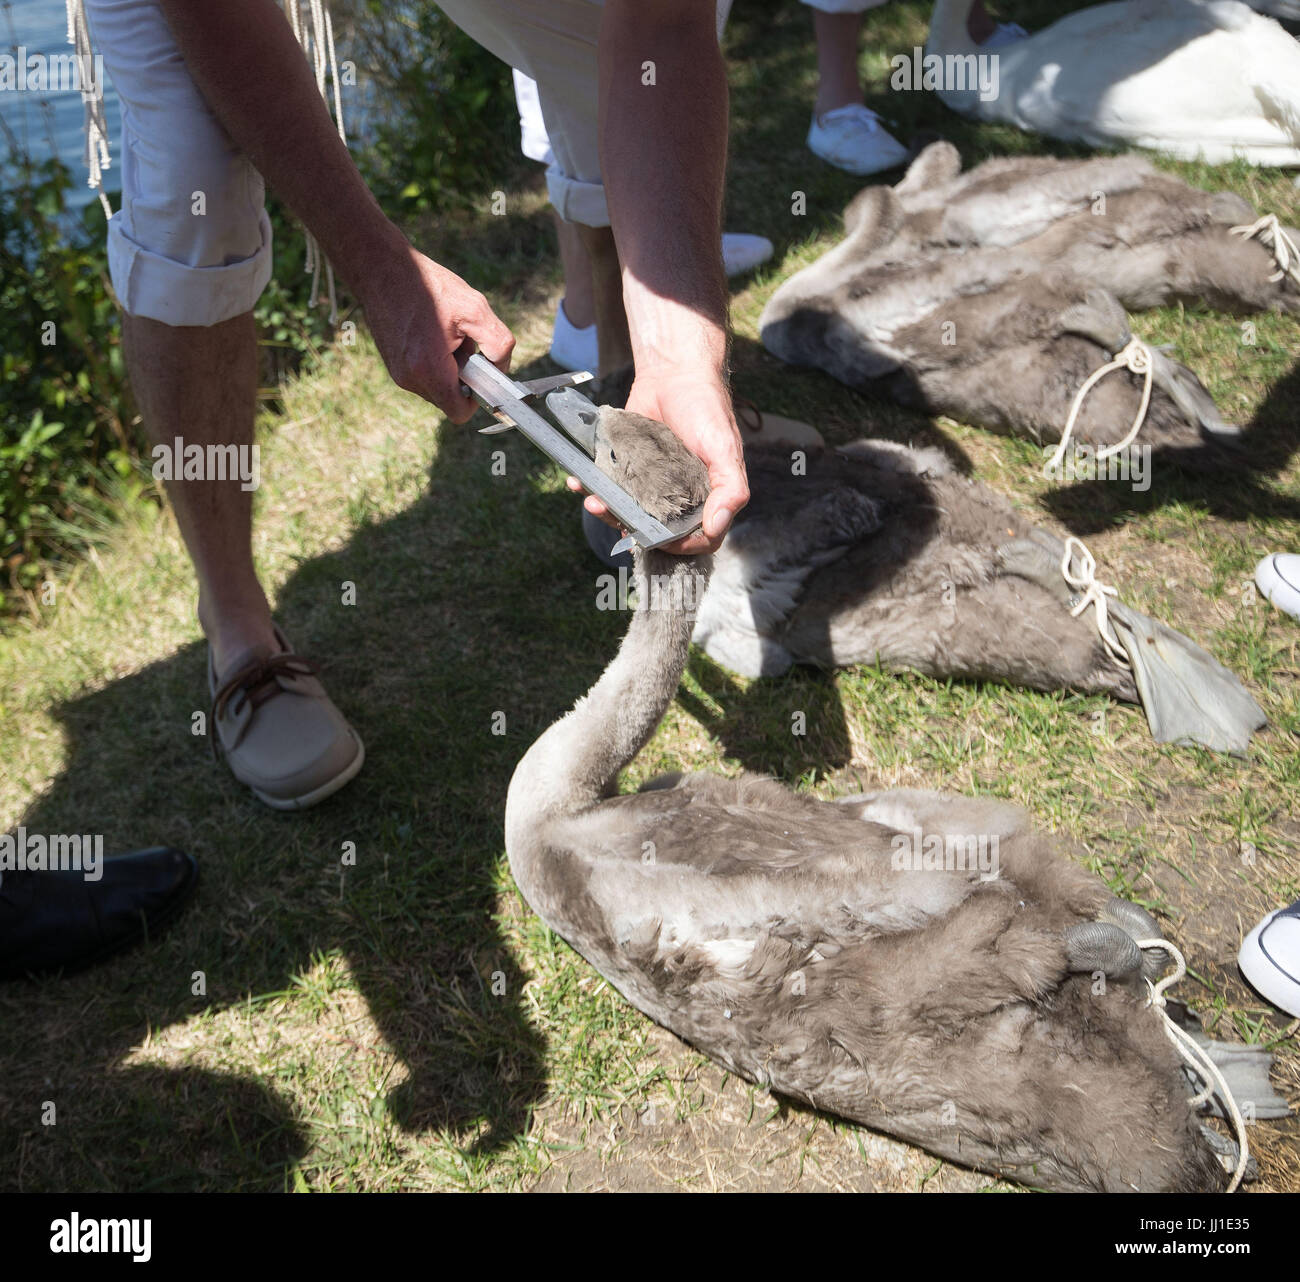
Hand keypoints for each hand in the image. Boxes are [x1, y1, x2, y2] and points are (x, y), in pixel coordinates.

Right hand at [360, 241, 514, 422]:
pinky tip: (431, 335)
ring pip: (436, 389)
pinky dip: (432, 364)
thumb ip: (498, 343)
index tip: (480, 375)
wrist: (381, 268)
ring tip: (444, 336)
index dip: (476, 399)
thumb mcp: (475, 308)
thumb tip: (501, 367)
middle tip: (462, 345)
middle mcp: (410, 378)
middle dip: (461, 379)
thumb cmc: (429, 286)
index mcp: (429, 369)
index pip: (459, 412)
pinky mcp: (393, 366)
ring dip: (447, 371)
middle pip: (448, 401)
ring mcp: (398, 374)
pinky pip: (422, 378)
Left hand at [567, 368, 748, 554]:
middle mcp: (680, 495)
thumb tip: (716, 528)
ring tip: (591, 499)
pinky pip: (611, 486)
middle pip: (657, 529)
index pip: (699, 538)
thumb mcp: (724, 448)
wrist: (673, 371)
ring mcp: (653, 483)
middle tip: (611, 513)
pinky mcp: (629, 467)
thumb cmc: (706, 407)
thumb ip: (729, 489)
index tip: (657, 540)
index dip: (681, 546)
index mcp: (708, 496)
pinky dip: (593, 487)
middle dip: (631, 528)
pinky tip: (580, 481)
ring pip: (629, 512)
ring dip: (607, 510)